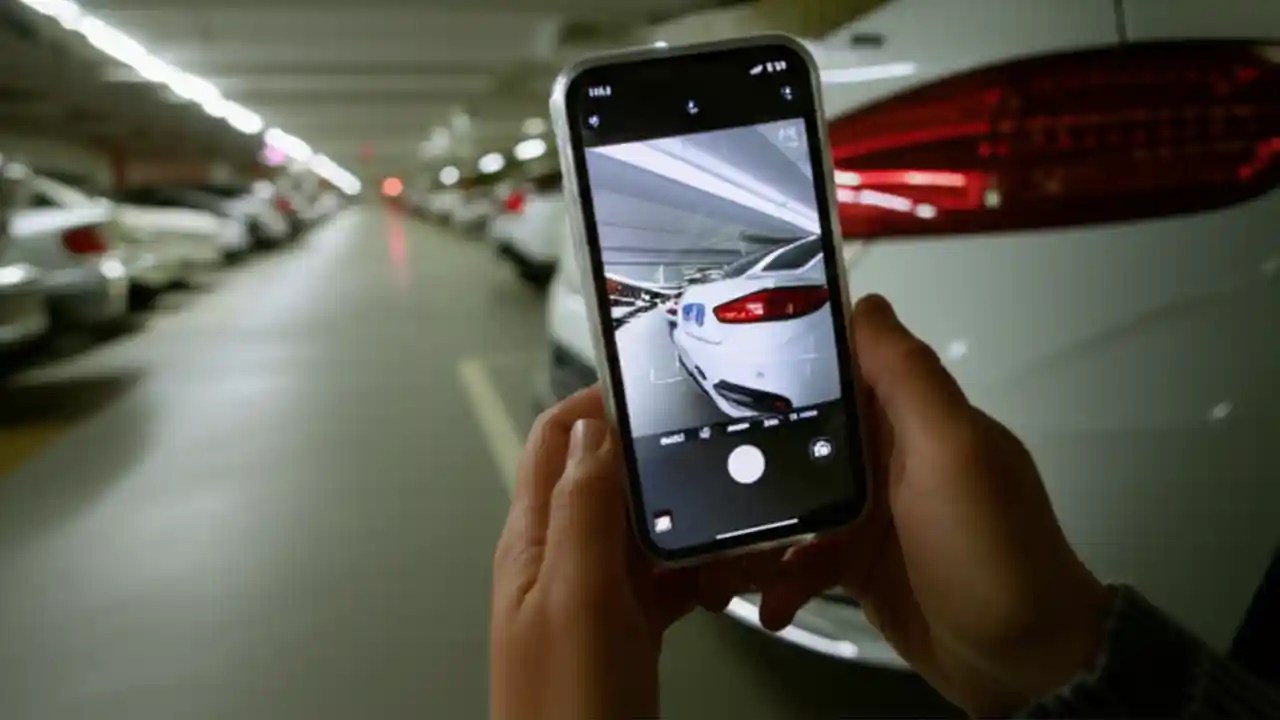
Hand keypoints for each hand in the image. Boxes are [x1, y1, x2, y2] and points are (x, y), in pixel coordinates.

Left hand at [490, 387, 765, 719]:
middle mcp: (561, 556)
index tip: (654, 387)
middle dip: (666, 470)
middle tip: (715, 473)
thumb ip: (583, 510)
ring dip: (693, 527)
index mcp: (535, 539)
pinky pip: (667, 577)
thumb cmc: (564, 710)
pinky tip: (724, 589)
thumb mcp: (578, 597)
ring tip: (732, 548)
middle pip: (612, 479)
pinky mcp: (626, 623)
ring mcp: (595, 591)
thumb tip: (591, 429)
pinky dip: (700, 573)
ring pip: (649, 529)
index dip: (598, 404)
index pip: (555, 440)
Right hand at [758, 295, 1111, 716]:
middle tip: (692, 480)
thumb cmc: (991, 550)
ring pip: (791, 503)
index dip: (785, 360)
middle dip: (746, 458)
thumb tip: (867, 302)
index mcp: (912, 418)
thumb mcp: (954, 452)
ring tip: (719, 565)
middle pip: (801, 437)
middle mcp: (889, 455)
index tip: (716, 363)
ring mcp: (872, 513)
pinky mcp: (860, 564)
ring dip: (753, 531)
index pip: (841, 367)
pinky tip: (771, 603)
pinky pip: (802, 559)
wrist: (1023, 663)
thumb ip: (909, 378)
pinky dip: (781, 579)